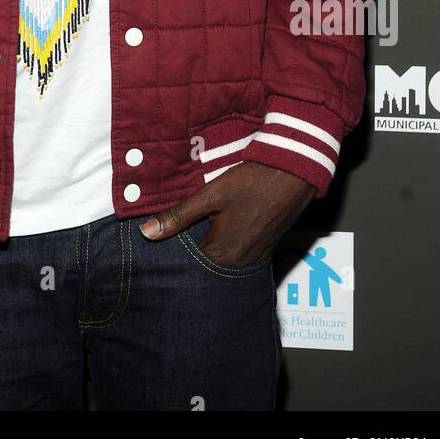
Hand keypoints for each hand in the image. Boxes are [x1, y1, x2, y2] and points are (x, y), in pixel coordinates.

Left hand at [138, 163, 314, 266]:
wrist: (293, 173)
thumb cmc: (253, 183)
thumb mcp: (210, 195)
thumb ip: (178, 216)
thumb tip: (146, 233)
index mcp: (221, 255)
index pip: (185, 263)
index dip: (170, 249)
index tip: (157, 240)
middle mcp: (238, 264)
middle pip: (202, 264)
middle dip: (187, 250)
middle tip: (171, 233)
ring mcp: (252, 258)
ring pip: (218, 259)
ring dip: (205, 246)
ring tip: (192, 229)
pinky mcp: (262, 250)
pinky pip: (234, 254)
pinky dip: (222, 244)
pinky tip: (216, 228)